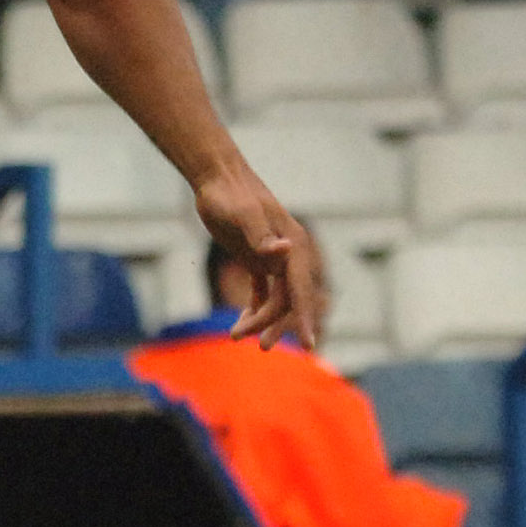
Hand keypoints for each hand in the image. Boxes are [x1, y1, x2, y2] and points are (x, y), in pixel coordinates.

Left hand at [193, 157, 319, 350]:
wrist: (216, 178)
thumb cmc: (229, 195)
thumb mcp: (243, 214)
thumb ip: (260, 234)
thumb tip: (285, 250)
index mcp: (294, 246)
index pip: (302, 290)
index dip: (306, 318)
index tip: (309, 345)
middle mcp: (289, 255)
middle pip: (289, 300)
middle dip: (276, 325)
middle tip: (262, 348)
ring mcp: (274, 258)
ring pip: (276, 299)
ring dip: (261, 320)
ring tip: (236, 335)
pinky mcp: (257, 258)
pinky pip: (263, 291)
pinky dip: (254, 308)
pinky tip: (241, 322)